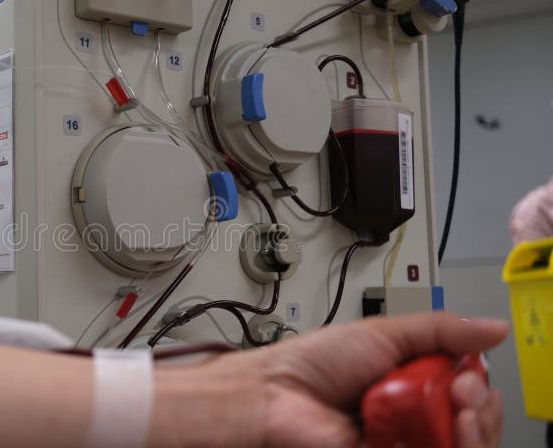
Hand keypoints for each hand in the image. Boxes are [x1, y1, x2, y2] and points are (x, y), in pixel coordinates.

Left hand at [153, 313, 506, 447]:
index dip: (477, 386)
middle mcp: (407, 414)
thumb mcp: (381, 332)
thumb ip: (438, 330)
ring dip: (474, 428)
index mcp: (408, 380)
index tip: (469, 375)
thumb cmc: (310, 363)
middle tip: (464, 394)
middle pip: (470, 423)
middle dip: (480, 407)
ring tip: (458, 412)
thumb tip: (491, 329)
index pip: (466, 391)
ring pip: (459, 444)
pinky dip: (451, 446)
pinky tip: (443, 434)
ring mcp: (398, 442)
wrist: (273, 394)